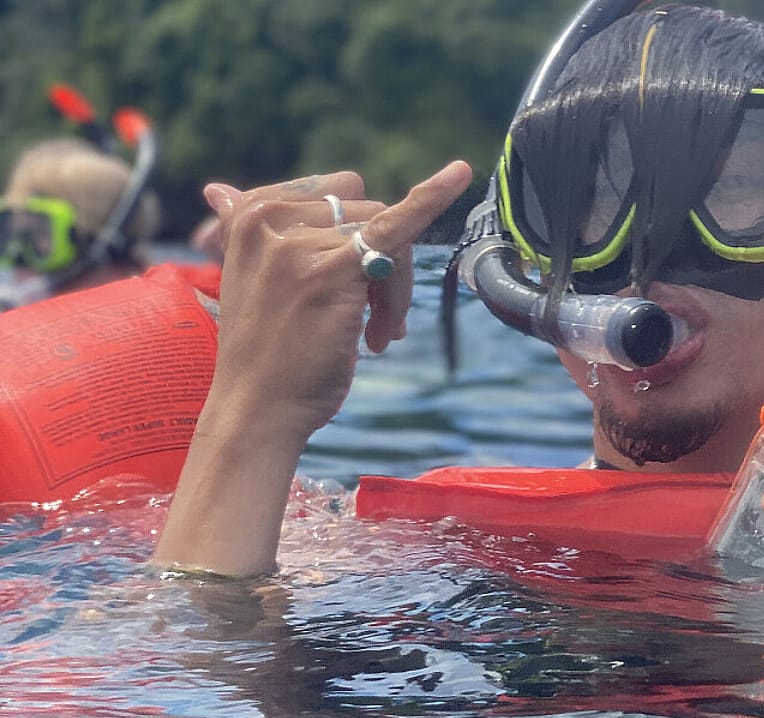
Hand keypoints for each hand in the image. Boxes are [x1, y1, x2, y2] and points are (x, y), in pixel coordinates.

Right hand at [204, 162, 471, 439]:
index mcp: (251, 214)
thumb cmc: (263, 352)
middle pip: (368, 211)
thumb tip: (216, 191)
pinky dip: (432, 197)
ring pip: (390, 235)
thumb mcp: (249, 280)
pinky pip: (394, 227)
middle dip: (383, 265)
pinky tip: (460, 175)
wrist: (257, 410)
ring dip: (394, 290)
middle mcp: (270, 220)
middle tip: (375, 322)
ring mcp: (300, 244)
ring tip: (376, 334)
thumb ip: (242, 231)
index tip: (350, 285)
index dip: (356, 239)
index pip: (335, 195)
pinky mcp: (334, 273)